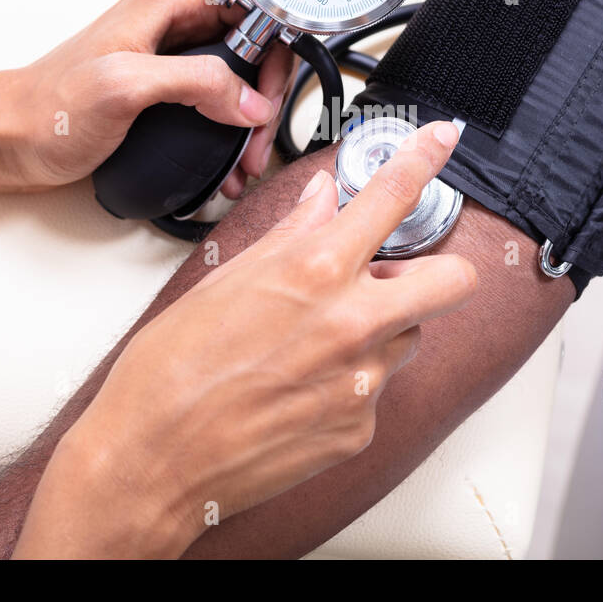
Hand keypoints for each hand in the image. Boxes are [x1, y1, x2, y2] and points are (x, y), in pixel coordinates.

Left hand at [0, 0, 293, 194]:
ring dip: (250, 121)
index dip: (274, 53)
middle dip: (264, 98)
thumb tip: (250, 101)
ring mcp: (171, 51)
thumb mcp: (126, 88)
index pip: (258, 5)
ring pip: (241, 76)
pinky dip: (228, 130)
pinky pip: (216, 98)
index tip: (267, 97)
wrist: (5, 139)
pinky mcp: (164, 83)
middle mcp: (174, 17)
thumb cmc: (46, 110)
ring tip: (241, 160)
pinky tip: (224, 160)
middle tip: (254, 141)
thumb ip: (195, 83)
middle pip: (257, 45)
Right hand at [13, 121, 475, 558]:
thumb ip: (288, 235)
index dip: (424, 158)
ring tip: (311, 345)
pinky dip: (348, 383)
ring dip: (379, 330)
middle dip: (435, 271)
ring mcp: (361, 381)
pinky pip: (375, 389)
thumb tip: (322, 198)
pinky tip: (296, 390)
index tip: (442, 139)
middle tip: (390, 277)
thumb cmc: (169, 371)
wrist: (150, 463)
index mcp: (313, 272)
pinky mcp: (359, 429)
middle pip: (453, 280)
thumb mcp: (223, 280)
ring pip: (409, 336)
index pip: (390, 198)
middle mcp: (351, 324)